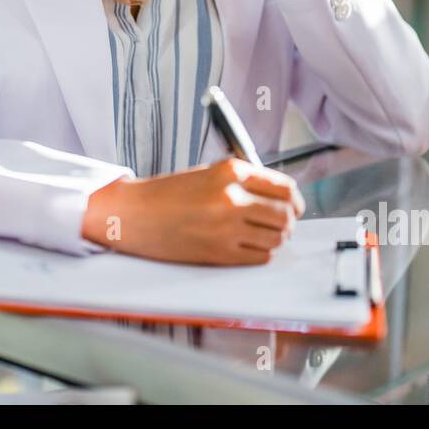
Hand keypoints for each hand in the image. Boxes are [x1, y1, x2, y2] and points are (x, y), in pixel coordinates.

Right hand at [81, 158, 305, 264]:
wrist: (134, 214)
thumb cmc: (167, 193)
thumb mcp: (209, 173)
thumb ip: (244, 181)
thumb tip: (279, 196)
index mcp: (231, 171)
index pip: (284, 187)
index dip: (294, 199)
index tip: (293, 205)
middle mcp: (232, 198)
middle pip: (285, 214)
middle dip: (288, 220)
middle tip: (281, 223)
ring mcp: (227, 227)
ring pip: (277, 237)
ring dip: (275, 238)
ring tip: (262, 234)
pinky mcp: (220, 252)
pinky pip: (261, 256)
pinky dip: (261, 253)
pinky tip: (248, 246)